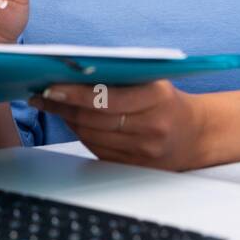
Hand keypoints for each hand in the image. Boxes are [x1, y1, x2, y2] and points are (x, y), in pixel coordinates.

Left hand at [27, 81, 207, 170]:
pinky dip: (81, 134)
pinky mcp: (136, 167)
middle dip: (63, 105)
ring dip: (68, 119)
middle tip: (42, 94)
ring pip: (91, 136)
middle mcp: (152, 127)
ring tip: (53, 105)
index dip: (74, 93)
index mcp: (158, 98)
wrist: (196, 134)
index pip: (106, 97)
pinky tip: (72, 121)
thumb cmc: (169, 101)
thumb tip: (76, 73)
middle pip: (94, 119)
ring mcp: (144, 151)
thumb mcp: (154, 81)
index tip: (50, 86)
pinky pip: (98, 150)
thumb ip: (121, 76)